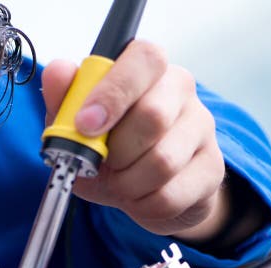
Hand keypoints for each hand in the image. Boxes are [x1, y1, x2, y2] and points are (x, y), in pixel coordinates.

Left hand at [42, 40, 228, 240]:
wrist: (141, 193)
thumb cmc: (108, 151)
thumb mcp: (76, 128)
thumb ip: (63, 100)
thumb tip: (58, 72)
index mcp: (147, 71)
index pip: (144, 60)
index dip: (113, 93)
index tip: (85, 124)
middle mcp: (181, 92)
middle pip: (154, 116)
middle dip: (116, 152)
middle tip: (102, 163)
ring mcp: (202, 129)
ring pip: (162, 162)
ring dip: (126, 184)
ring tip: (119, 183)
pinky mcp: (212, 169)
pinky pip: (170, 195)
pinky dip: (141, 206)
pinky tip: (137, 198)